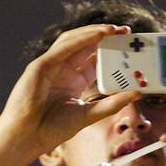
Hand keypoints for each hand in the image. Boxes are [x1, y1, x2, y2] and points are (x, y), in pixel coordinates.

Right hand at [0, 24, 143, 162]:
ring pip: (75, 41)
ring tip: (113, 29)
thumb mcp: (89, 114)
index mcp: (75, 82)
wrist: (28, 136)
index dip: (112, 52)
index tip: (130, 47)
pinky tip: (97, 35)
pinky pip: (64, 47)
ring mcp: (52, 66)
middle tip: (126, 31)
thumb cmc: (53, 129)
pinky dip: (81, 39)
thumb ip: (112, 104)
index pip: (96, 61)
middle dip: (106, 37)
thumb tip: (137, 93)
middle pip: (87, 47)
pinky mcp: (41, 64)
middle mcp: (64, 71)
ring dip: (94, 33)